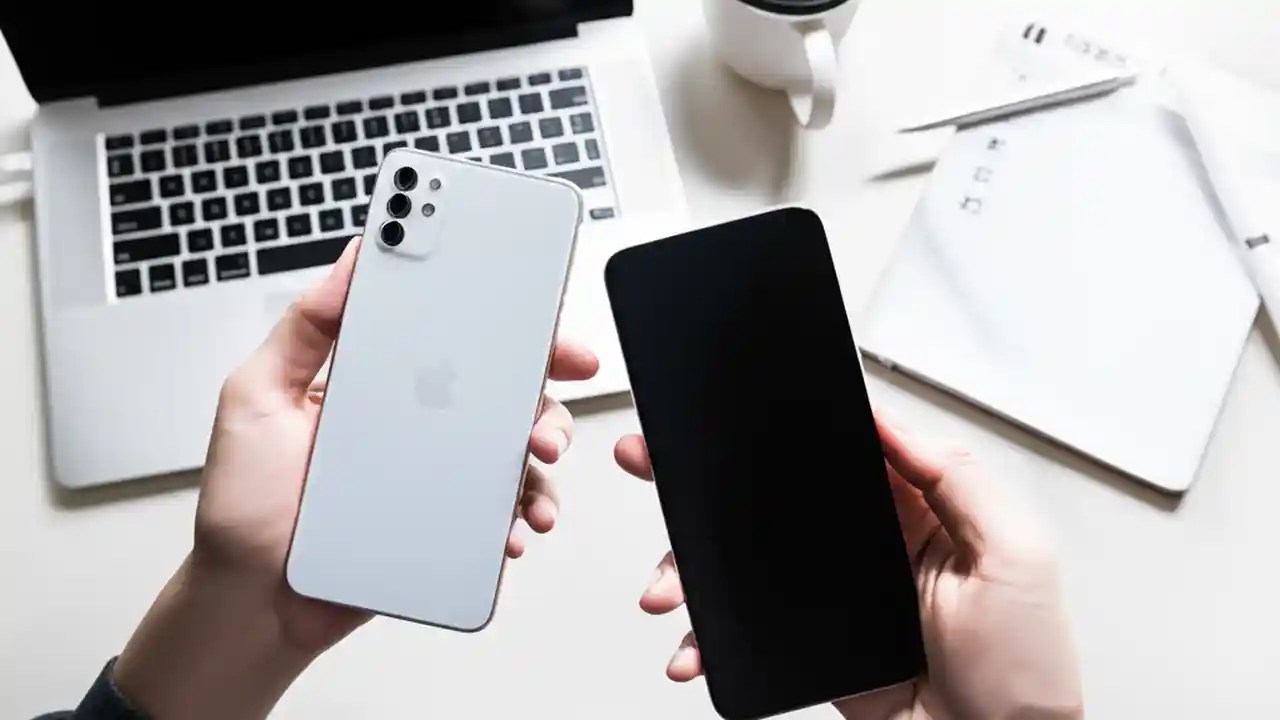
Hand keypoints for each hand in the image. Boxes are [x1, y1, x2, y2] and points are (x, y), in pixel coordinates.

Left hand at [113, 237, 598, 719]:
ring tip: (539, 458)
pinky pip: (504, 513)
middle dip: (542, 381)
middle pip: (500, 391)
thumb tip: (354, 256)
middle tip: (563, 375)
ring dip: (543, 446)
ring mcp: (437, 478)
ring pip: (515, 450)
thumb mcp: (256, 395)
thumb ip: (304, 327)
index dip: (496, 316)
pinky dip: (524, 513)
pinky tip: (514, 523)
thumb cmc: (245, 503)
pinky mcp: (448, 528)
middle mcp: (417, 426)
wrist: (251, 600)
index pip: (448, 336)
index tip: (532, 303)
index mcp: (379, 384)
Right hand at [614, 411, 1083, 719]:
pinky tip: (690, 645)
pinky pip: (740, 625)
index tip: (722, 410)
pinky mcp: (803, 638)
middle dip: (701, 482)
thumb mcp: (1016, 553)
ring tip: (664, 587)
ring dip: (687, 564)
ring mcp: (826, 590)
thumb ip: (957, 477)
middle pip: (767, 495)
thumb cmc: (1021, 665)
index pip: (833, 446)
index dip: (777, 425)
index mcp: (911, 503)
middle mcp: (861, 539)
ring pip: (738, 559)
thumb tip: (889, 420)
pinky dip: (704, 636)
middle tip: (650, 462)